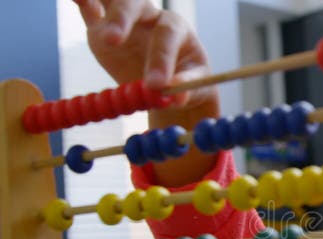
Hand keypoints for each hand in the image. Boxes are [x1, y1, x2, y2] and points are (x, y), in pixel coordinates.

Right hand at [74, 0, 219, 185]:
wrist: (166, 82)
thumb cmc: (185, 80)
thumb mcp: (194, 88)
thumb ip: (186, 87)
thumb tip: (177, 96)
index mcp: (176, 28)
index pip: (167, 34)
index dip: (161, 57)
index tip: (156, 85)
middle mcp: (149, 16)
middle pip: (135, 4)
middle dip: (122, 19)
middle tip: (112, 41)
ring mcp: (124, 18)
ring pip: (113, 0)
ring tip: (81, 0)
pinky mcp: (100, 27)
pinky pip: (89, 8)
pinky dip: (80, 0)